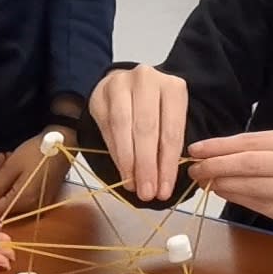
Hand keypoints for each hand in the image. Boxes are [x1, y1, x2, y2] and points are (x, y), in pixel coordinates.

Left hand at [0, 128, 72, 216]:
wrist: (65, 142)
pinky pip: (22, 192)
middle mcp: (32, 208)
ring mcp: (38, 203)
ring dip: (3, 178)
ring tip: (2, 157)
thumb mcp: (12, 166)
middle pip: (3, 203)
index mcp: (23, 202)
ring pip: (12, 196)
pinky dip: (14, 180)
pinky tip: (12, 163)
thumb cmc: (37, 152)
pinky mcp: (43, 195)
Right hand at [88, 66, 187, 201]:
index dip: (167, 165)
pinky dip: (115, 153)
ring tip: (132, 185)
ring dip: (128, 162)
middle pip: (147, 129)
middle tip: (147, 193)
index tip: (164, 191)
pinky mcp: (100, 93)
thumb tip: (163, 184)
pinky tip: (122, 170)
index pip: (171, 131)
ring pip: (123, 127)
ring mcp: (120, 84)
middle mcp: (146, 80)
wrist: (128, 85)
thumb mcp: (170, 120)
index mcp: (173, 87)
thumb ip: (168, 146)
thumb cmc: (155, 107)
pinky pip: (107, 127)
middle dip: (146, 166)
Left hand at [188, 130, 272, 250]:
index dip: (221, 145)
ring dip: (224, 184)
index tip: (196, 148)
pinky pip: (263, 206)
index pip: (255, 140)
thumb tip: (220, 156)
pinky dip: (239, 199)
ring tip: (204, 181)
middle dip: (217, 164)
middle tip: (193, 167)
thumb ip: (267, 155)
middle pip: (252, 162)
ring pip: (254, 185)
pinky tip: (224, 194)